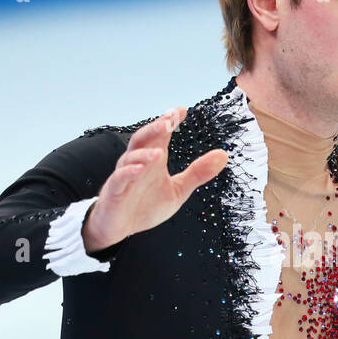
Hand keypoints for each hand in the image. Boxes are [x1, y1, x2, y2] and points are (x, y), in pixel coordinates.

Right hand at [82, 106, 227, 251]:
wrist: (120, 228)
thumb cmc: (146, 206)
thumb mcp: (178, 190)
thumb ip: (198, 173)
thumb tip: (223, 154)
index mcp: (153, 159)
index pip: (161, 135)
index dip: (169, 121)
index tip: (182, 110)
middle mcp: (138, 162)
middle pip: (143, 139)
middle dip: (155, 128)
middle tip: (169, 121)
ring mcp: (125, 175)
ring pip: (131, 157)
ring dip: (144, 153)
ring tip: (159, 152)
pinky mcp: (114, 191)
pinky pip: (120, 178)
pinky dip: (129, 172)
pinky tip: (139, 169)